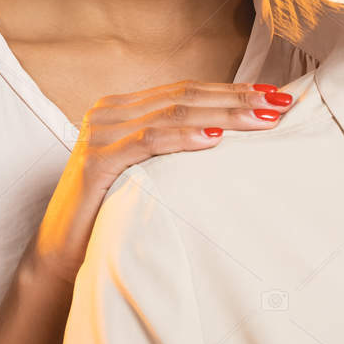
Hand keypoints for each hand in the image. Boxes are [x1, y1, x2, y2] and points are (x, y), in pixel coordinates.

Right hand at [30, 80, 296, 281]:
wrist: (63, 253)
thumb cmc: (110, 212)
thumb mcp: (144, 171)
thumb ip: (171, 146)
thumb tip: (229, 135)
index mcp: (120, 108)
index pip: (184, 91)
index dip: (230, 90)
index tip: (274, 93)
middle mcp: (107, 112)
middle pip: (183, 98)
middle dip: (236, 98)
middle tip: (280, 102)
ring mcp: (99, 133)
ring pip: (171, 114)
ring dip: (222, 115)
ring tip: (261, 118)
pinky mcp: (96, 161)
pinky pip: (147, 142)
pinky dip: (184, 138)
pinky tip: (215, 139)